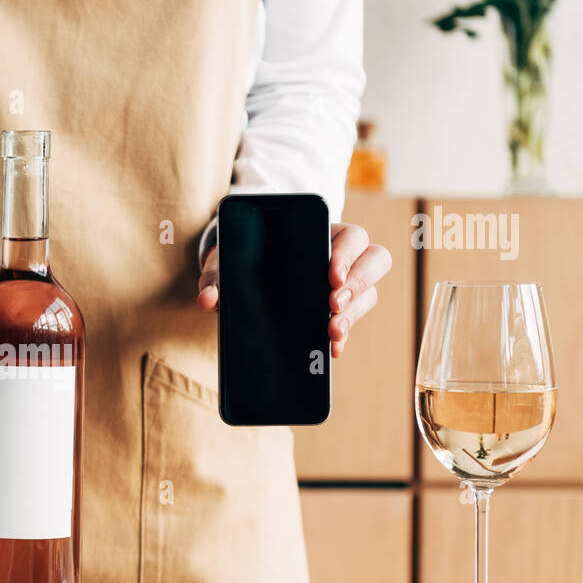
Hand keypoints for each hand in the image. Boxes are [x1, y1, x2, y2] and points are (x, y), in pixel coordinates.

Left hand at [196, 221, 392, 357]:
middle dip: (357, 285)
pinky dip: (344, 336)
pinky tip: (332, 349)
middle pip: (374, 261)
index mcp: (322, 233)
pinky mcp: (337, 311)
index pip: (352, 237)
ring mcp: (343, 285)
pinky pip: (352, 322)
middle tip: (332, 305)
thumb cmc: (241, 261)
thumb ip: (215, 276)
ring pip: (369, 293)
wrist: (243, 277)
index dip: (348, 255)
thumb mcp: (227, 263)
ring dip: (355, 313)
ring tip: (332, 331)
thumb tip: (208, 299)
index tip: (332, 276)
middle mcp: (341, 256)